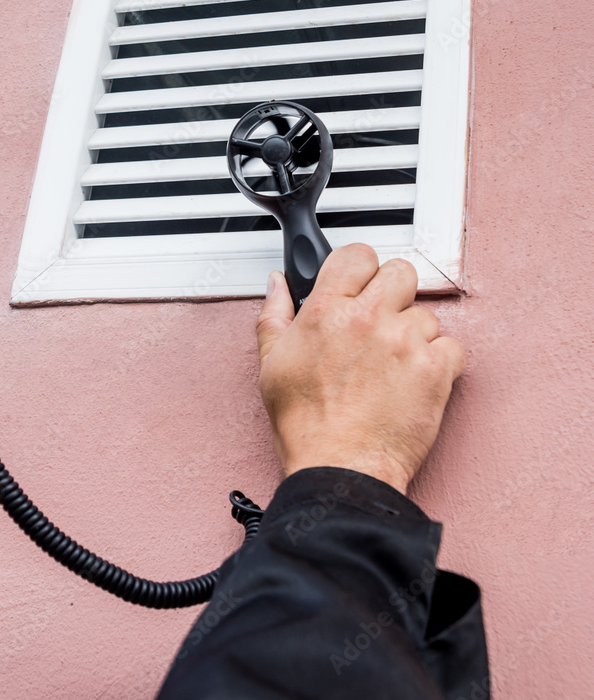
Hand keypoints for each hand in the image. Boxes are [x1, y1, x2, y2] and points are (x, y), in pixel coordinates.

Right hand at [256, 244, 465, 494]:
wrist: (341, 468)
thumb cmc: (306, 425)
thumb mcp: (272, 364)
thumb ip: (275, 315)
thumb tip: (278, 285)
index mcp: (327, 311)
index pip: (358, 254)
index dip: (360, 268)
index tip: (359, 283)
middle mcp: (369, 319)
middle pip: (401, 272)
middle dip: (392, 293)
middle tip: (381, 320)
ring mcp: (406, 342)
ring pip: (426, 313)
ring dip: (413, 333)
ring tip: (391, 364)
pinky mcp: (437, 369)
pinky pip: (451, 345)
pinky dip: (439, 360)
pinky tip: (413, 379)